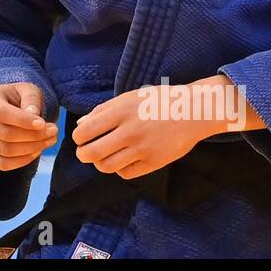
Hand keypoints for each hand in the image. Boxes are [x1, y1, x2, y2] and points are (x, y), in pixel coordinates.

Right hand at [0, 82, 57, 171]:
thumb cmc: (21, 97)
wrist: (11, 107)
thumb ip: (31, 99)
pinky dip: (22, 161)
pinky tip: (37, 151)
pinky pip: (2, 164)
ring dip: (31, 148)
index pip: (3, 114)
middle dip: (33, 136)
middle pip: (5, 134)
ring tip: (49, 140)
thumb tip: (33, 114)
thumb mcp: (28, 90)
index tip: (44, 124)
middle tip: (54, 132)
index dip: (24, 121)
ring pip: (5, 151)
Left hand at [72, 84, 219, 179]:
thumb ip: (103, 110)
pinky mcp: (154, 162)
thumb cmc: (158, 101)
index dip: (78, 138)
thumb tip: (80, 124)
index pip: (85, 131)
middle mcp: (130, 131)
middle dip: (83, 154)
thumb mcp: (129, 97)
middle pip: (92, 153)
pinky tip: (123, 160)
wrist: (193, 111)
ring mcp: (142, 149)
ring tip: (103, 156)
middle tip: (85, 152)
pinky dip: (119, 169)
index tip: (81, 138)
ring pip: (107, 166)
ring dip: (100, 163)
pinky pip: (125, 173)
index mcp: (121, 112)